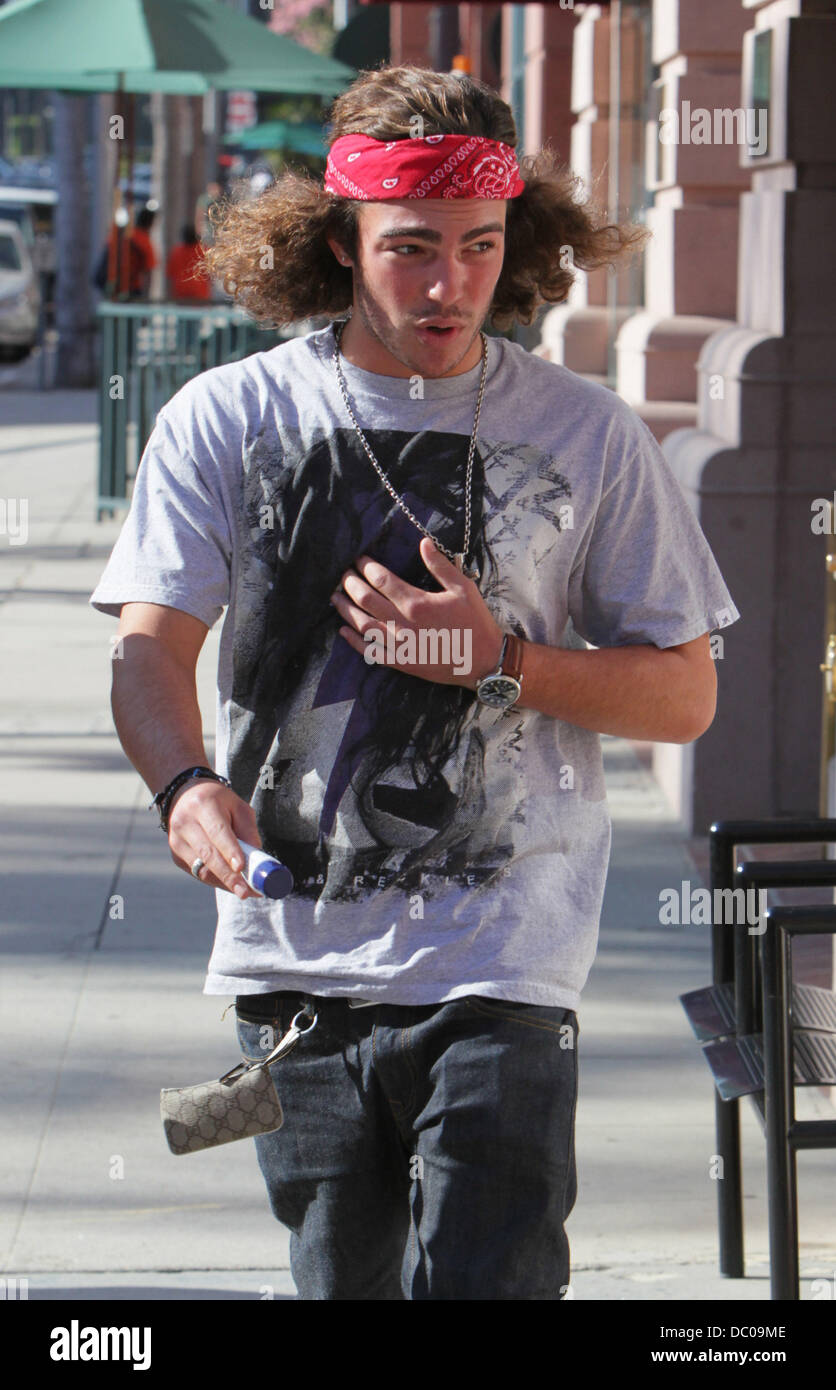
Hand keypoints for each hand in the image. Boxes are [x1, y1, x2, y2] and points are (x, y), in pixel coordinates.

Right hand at [167, 780, 262, 898]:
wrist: (186, 797)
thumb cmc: (219, 803)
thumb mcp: (238, 807)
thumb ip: (248, 830)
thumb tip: (256, 858)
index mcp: (202, 805)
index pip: (217, 831)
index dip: (229, 850)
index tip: (241, 867)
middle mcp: (185, 823)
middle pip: (208, 854)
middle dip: (229, 876)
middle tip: (246, 891)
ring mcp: (176, 841)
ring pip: (201, 869)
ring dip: (225, 883)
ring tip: (245, 891)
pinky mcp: (176, 856)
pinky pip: (198, 873)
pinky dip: (216, 881)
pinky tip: (231, 885)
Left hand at [330, 536, 503, 688]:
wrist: (484, 662)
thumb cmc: (476, 622)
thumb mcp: (463, 588)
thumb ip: (440, 565)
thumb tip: (423, 542)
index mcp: (417, 602)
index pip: (381, 579)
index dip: (365, 567)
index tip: (358, 559)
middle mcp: (403, 623)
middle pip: (365, 599)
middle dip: (349, 584)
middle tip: (342, 574)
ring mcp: (400, 645)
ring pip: (362, 624)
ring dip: (346, 609)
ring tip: (335, 598)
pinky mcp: (401, 663)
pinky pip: (370, 652)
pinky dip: (354, 641)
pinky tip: (344, 631)